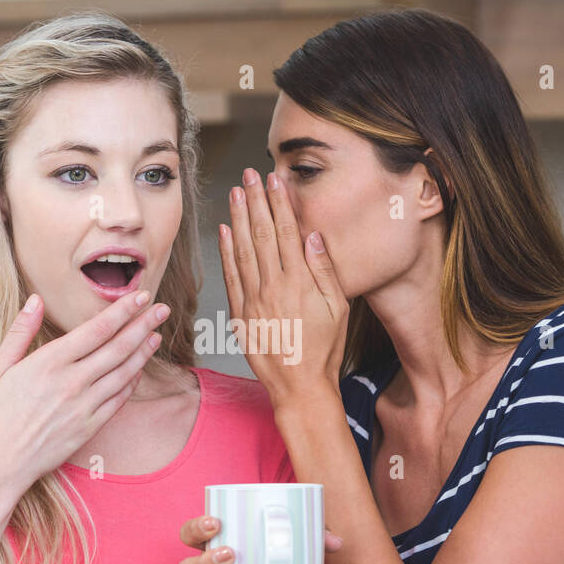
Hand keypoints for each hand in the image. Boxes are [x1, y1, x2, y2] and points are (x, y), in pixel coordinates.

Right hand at [0, 290, 169, 505]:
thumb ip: (20, 332)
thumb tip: (35, 300)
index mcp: (48, 363)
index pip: (97, 329)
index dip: (123, 311)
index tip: (141, 296)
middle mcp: (71, 383)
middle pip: (118, 348)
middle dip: (143, 325)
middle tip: (162, 309)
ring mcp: (83, 407)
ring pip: (123, 373)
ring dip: (143, 352)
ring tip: (156, 335)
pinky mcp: (88, 428)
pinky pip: (118, 401)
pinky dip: (131, 383)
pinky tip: (138, 371)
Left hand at [220, 168, 348, 406]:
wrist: (300, 388)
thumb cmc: (324, 350)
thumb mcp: (338, 309)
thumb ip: (324, 271)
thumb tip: (312, 237)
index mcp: (299, 283)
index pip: (287, 232)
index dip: (279, 203)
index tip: (275, 180)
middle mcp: (273, 287)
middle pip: (262, 234)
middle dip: (255, 201)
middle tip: (249, 175)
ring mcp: (253, 301)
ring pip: (243, 250)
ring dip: (238, 218)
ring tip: (235, 192)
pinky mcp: (240, 315)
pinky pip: (230, 276)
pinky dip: (225, 251)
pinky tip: (224, 230)